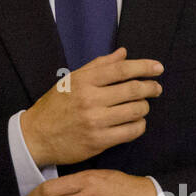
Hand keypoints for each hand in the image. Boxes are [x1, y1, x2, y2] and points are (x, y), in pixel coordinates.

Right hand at [20, 48, 161, 166]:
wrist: (37, 135)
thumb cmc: (56, 105)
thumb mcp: (72, 80)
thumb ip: (99, 65)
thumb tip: (123, 53)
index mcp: (84, 81)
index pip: (121, 70)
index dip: (144, 67)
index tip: (158, 68)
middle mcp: (90, 99)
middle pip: (133, 90)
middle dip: (151, 88)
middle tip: (156, 88)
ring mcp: (95, 121)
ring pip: (135, 111)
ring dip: (144, 107)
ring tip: (142, 106)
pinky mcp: (99, 141)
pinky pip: (131, 132)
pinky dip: (139, 125)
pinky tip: (135, 122)